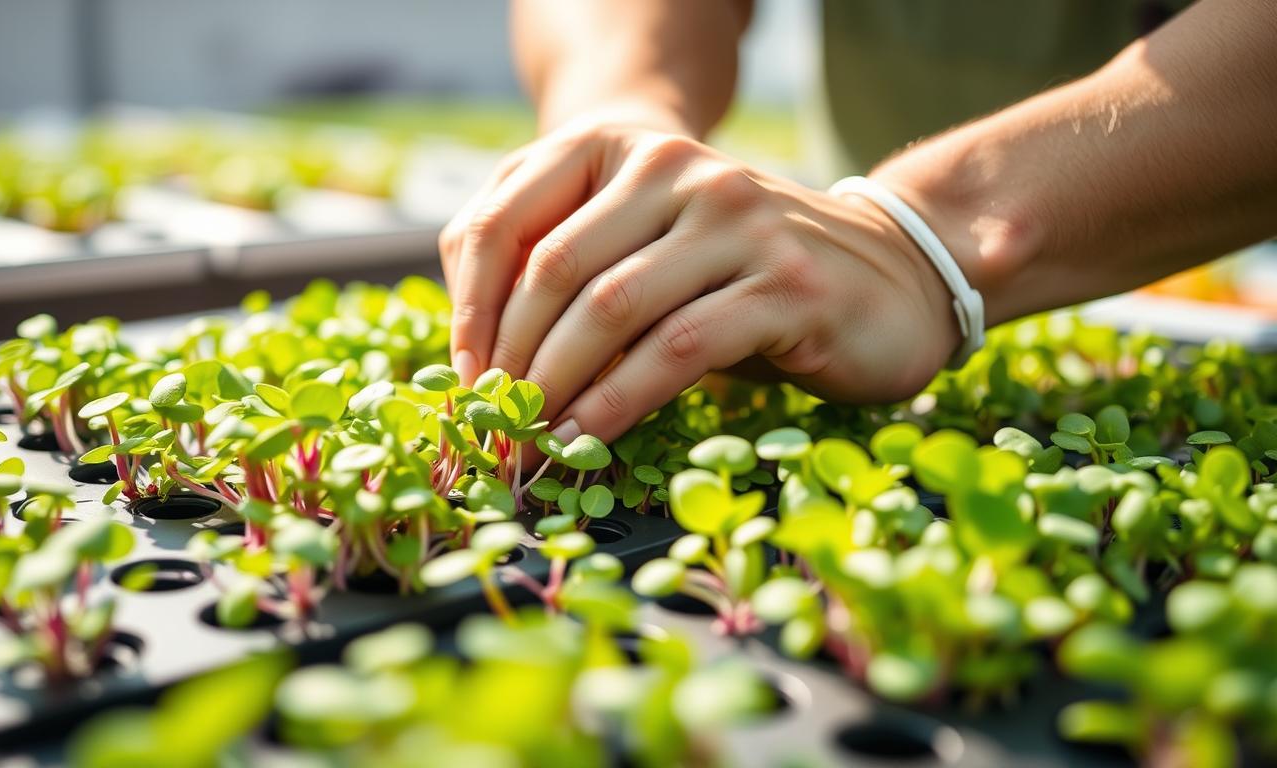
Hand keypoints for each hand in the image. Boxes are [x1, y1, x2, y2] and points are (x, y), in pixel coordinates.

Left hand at [440, 120, 960, 442]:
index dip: (472, 306)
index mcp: (630, 150)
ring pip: (610, 309)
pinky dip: (617, 403)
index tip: (463, 376)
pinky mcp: (784, 285)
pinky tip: (587, 439)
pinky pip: (675, 350)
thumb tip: (483, 349)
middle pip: (555, 269)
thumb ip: (582, 269)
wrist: (894, 273)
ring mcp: (737, 223)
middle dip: (511, 358)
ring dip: (556, 387)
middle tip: (492, 423)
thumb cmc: (749, 276)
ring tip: (530, 440)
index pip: (513, 221)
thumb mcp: (657, 251)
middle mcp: (681, 171)